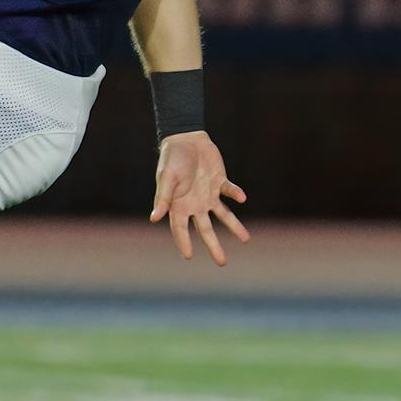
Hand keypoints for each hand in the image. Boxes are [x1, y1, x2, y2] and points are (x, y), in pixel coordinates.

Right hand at [149, 131, 249, 265]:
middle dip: (214, 245)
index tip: (189, 256)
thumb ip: (163, 197)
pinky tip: (241, 197)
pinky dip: (236, 194)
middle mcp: (195, 204)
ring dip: (234, 226)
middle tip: (222, 262)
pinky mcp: (220, 182)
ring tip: (246, 239)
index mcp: (179, 204)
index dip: (184, 242)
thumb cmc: (172, 158)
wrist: (186, 137)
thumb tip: (154, 218)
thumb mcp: (167, 177)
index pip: (180, 229)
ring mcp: (208, 194)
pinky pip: (230, 192)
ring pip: (223, 215)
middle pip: (206, 229)